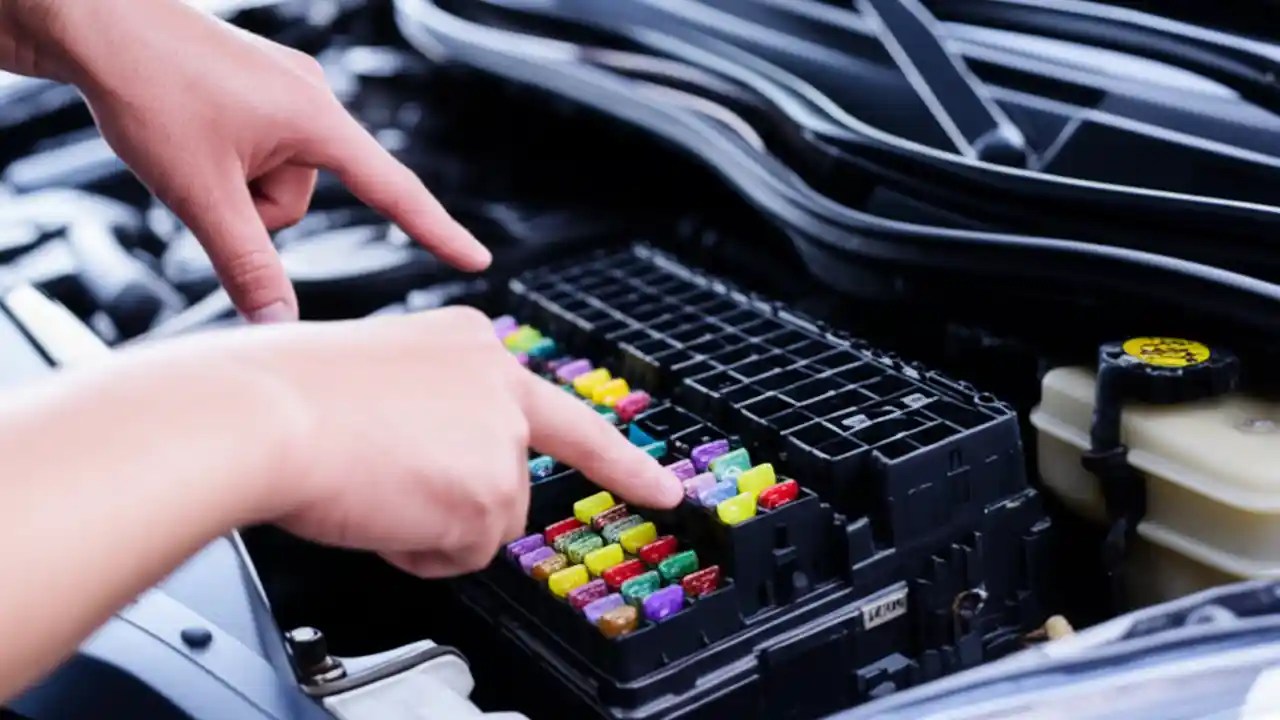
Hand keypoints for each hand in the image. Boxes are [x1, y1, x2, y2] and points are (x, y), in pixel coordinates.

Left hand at [5, 0, 489, 321]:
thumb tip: (279, 323)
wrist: (94, 22)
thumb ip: (247, 264)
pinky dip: (227, 163)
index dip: (438, 231)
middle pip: (303, 199)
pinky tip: (192, 136)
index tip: (477, 260)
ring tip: (189, 151)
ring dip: (233, 185)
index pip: (394, 189)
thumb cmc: (148, 85)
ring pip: (275, 181)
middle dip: (254, 208)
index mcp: (316, 118)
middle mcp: (310, 99)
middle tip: (201, 177)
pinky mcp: (256, 91)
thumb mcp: (200, 191)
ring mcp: (282, 93)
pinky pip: (259, 152)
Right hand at [187, 307, 682, 575]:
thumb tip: (436, 460)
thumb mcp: (380, 377)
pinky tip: (378, 509)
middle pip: (507, 480)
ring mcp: (502, 439)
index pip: (563, 412)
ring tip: (371, 484)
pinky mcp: (491, 493)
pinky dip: (419, 551)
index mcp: (471, 346)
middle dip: (463, 500)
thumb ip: (433, 412)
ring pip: (484, 522)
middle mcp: (501, 385)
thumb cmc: (287, 391)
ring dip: (430, 524)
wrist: (261, 411)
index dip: (621, 460)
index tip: (664, 489)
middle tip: (406, 484)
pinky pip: (462, 555)